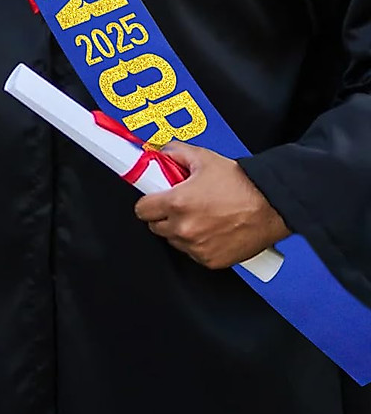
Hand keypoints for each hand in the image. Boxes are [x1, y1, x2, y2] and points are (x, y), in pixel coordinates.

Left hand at [134, 141, 289, 268]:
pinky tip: (209, 229)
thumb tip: (162, 154)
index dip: (147, 202)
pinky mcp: (212, 261)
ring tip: (198, 216)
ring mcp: (198, 247)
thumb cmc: (242, 184)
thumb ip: (175, 152)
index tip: (153, 199)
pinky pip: (193, 253)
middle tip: (178, 205)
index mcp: (177, 203)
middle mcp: (184, 228)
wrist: (271, 205)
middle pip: (155, 226)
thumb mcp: (203, 158)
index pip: (142, 210)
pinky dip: (197, 244)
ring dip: (179, 230)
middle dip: (163, 215)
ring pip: (174, 241)